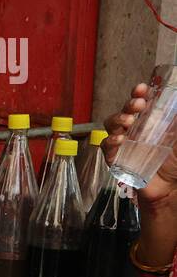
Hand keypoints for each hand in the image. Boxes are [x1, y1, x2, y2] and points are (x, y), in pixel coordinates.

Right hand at [103, 82, 176, 208]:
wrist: (169, 187)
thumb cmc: (175, 160)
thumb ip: (176, 121)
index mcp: (148, 122)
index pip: (139, 103)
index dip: (138, 94)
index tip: (142, 89)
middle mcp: (133, 130)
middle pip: (123, 111)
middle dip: (128, 105)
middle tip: (138, 105)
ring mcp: (122, 144)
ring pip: (111, 126)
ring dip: (118, 120)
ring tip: (128, 121)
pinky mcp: (115, 158)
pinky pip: (106, 147)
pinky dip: (111, 141)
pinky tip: (120, 140)